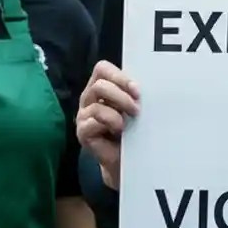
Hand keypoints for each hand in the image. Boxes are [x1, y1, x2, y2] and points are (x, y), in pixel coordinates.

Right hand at [76, 60, 140, 189]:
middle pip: (100, 84)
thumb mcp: (135, 107)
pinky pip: (94, 121)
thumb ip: (134, 93)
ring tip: (127, 123)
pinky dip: (110, 124)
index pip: (102, 69)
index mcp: (101, 87)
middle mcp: (89, 98)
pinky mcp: (82, 131)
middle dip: (121, 95)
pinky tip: (119, 132)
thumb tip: (145, 85)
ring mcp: (84, 115)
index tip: (137, 90)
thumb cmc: (133, 130)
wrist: (128, 159)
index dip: (120, 76)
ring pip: (97, 103)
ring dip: (117, 111)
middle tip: (136, 109)